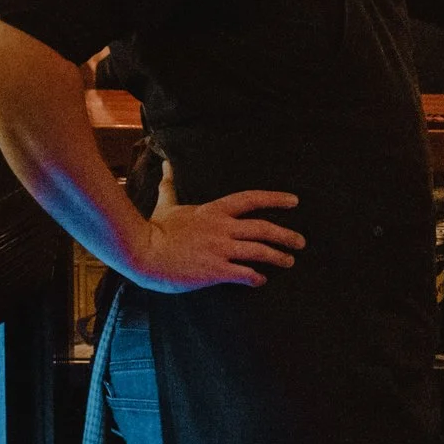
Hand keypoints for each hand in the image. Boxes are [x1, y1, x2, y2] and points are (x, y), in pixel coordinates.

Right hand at [122, 165, 303, 291]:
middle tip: (301, 242)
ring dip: (277, 257)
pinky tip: (260, 280)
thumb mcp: (167, 204)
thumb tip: (166, 164)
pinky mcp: (214, 270)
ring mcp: (220, 250)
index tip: (294, 201)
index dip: (275, 199)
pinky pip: (243, 273)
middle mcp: (222, 228)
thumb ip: (170, 185)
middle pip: (263, 228)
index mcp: (214, 211)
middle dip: (286, 235)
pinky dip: (255, 277)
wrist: (142, 254)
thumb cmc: (154, 230)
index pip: (251, 199)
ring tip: (289, 261)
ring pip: (259, 251)